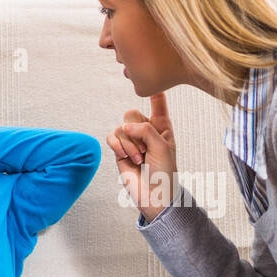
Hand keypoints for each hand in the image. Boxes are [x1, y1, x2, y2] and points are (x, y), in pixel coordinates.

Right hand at [107, 92, 176, 220]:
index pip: (158, 103)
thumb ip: (146, 129)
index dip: (155, 92)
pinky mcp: (119, 150)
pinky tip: (126, 157)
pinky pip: (112, 137)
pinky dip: (118, 146)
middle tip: (145, 149)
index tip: (153, 81)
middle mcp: (145, 130)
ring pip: (121, 127)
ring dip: (129, 144)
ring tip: (139, 159)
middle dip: (136, 130)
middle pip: (131, 113)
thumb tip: (125, 126)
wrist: (154, 195)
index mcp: (162, 127)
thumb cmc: (165, 171)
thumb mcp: (162, 146)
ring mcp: (131, 140)